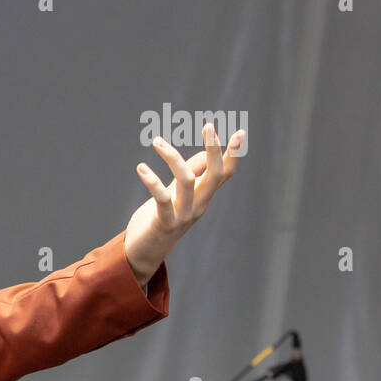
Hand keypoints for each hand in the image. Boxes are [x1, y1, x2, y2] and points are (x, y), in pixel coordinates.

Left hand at [124, 123, 243, 286]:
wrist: (143, 255)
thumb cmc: (159, 220)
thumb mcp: (177, 194)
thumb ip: (192, 175)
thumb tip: (206, 153)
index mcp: (203, 197)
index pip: (224, 174)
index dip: (233, 155)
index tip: (240, 132)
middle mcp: (198, 205)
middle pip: (214, 175)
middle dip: (215, 150)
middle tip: (209, 126)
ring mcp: (183, 215)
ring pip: (187, 181)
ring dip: (173, 157)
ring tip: (157, 141)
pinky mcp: (164, 223)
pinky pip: (162, 198)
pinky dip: (152, 181)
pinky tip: (141, 168)